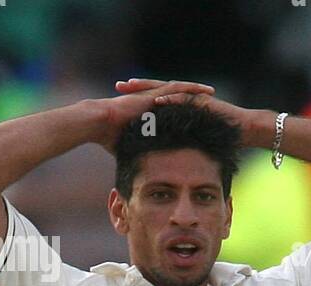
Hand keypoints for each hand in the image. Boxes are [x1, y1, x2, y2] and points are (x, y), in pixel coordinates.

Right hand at [93, 79, 215, 151]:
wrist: (98, 124)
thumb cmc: (108, 137)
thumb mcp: (131, 147)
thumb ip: (138, 155)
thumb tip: (140, 172)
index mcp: (148, 112)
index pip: (171, 110)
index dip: (184, 111)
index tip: (198, 115)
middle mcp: (152, 101)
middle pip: (177, 97)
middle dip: (193, 99)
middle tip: (212, 101)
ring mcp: (152, 96)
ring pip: (178, 90)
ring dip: (195, 91)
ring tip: (211, 92)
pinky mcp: (151, 95)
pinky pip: (174, 89)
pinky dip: (189, 89)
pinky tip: (202, 90)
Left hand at [117, 80, 275, 148]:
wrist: (247, 130)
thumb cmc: (224, 138)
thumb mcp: (196, 141)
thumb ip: (181, 142)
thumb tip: (166, 157)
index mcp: (181, 106)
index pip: (155, 100)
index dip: (138, 99)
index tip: (119, 101)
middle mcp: (185, 99)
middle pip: (157, 90)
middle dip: (137, 89)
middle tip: (118, 87)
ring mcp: (194, 97)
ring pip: (167, 89)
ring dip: (149, 88)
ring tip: (132, 86)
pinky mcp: (203, 101)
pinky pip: (184, 98)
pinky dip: (170, 98)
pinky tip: (156, 100)